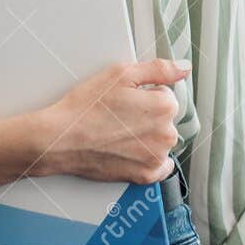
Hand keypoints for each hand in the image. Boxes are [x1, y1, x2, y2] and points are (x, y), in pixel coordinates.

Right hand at [35, 58, 188, 183]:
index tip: (126, 99)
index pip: (165, 94)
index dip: (144, 94)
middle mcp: (166, 134)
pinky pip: (160, 167)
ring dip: (146, 136)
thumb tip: (184, 69)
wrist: (60, 139)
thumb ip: (159, 69)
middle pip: (165, 118)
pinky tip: (130, 151)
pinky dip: (149, 159)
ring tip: (118, 132)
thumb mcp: (121, 73)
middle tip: (119, 115)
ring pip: (160, 140)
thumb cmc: (86, 107)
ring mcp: (156, 157)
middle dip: (147, 115)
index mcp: (164, 106)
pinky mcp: (144, 176)